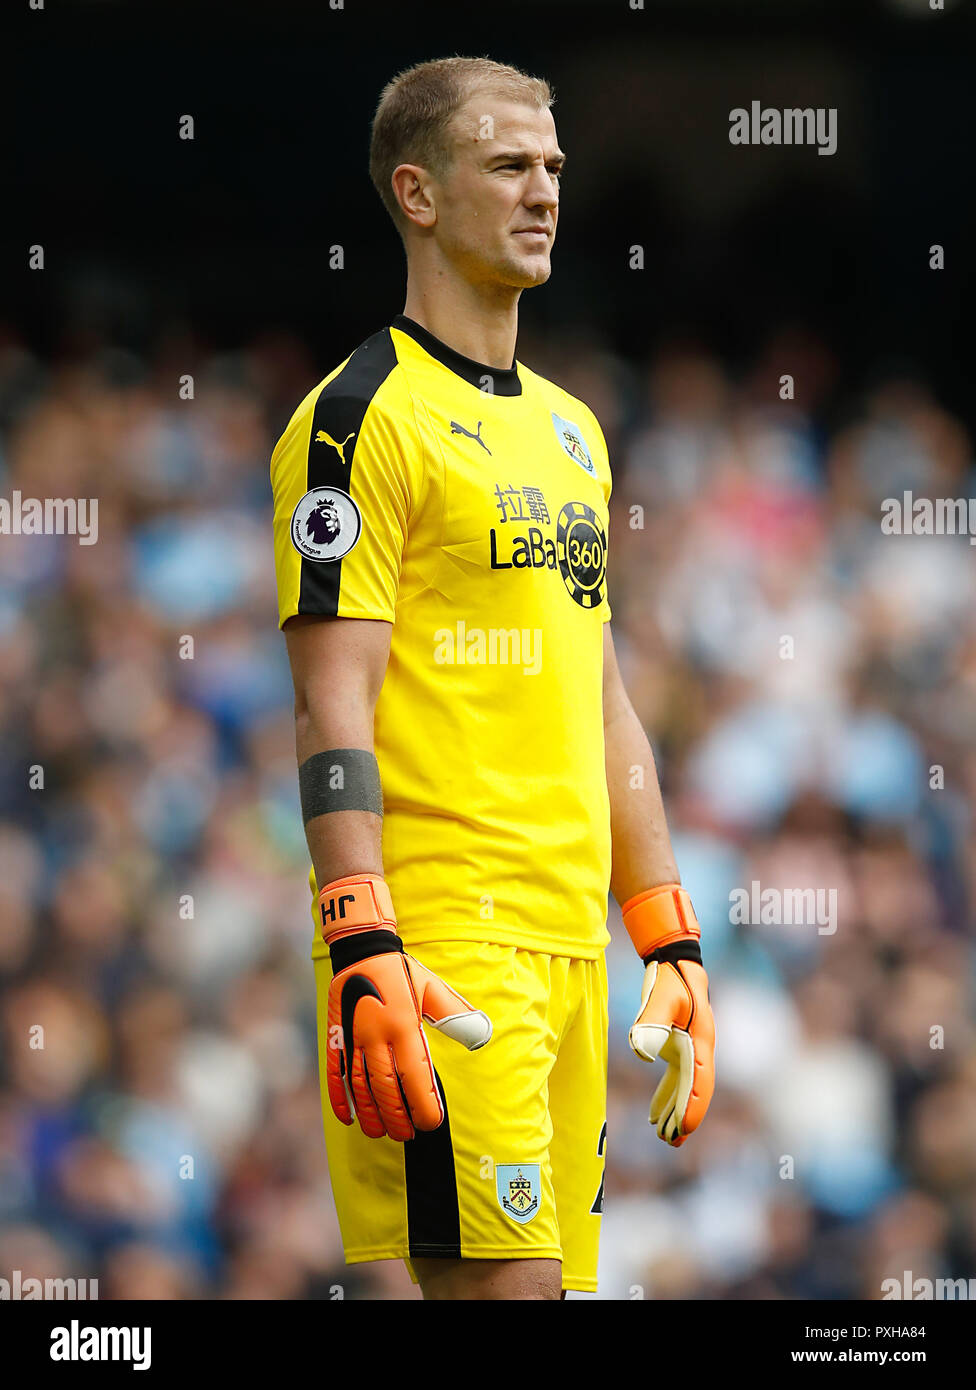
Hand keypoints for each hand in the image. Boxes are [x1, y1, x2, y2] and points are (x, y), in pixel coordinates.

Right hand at [320, 873, 491, 1140]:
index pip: (415, 1075)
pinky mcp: (336, 1038)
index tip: (431, 1122)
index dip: (423, 1103)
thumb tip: (482, 1033)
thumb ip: (456, 1014)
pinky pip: (336, 1074)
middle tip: (408, 1134)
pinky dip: (340, 1099)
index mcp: (404, 1025)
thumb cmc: (403, 972)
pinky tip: (348, 1118)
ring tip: (382, 1132)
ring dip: (371, 1114)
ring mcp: (354, 1039)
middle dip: (398, 1117)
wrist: (362, 951)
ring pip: (361, 1087)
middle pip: (386, 1089)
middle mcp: (377, 1036)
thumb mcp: (433, 988)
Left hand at [629, 952, 714, 1145]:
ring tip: (663, 1136)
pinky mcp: (680, 1044)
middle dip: (684, 1117)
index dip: (692, 1107)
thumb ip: (651, 1022)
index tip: (683, 1130)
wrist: (675, 958)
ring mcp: (691, 1047)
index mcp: (701, 1041)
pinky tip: (655, 1113)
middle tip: (671, 1143)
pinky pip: (677, 1078)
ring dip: (675, 1111)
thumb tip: (641, 1053)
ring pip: (686, 1087)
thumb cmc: (669, 978)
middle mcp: (700, 1048)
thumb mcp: (661, 997)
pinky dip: (668, 1096)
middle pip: (695, 1091)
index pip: (699, 1082)